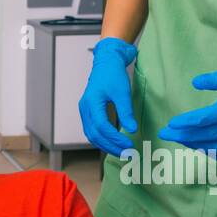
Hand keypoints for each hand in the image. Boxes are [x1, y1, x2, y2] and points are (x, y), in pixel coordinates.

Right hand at [78, 37, 138, 155]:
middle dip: (110, 146)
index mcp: (91, 103)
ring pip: (91, 135)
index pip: (101, 127)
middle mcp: (84, 108)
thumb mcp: (122, 92)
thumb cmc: (113, 74)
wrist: (106, 63)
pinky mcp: (88, 112)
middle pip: (94, 134)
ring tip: (121, 151)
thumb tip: (132, 130)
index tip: (129, 144)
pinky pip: (92, 130)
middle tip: (127, 153)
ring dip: (105, 145)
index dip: (115, 138)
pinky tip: (113, 143)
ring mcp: (84, 110)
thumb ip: (126, 112)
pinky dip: (102, 139)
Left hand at [158, 70, 216, 162]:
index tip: (172, 123)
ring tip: (179, 139)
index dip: (187, 122)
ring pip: (215, 148)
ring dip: (194, 144)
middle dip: (183, 135)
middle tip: (166, 133)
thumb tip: (194, 82)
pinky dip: (211, 153)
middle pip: (206, 135)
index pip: (206, 118)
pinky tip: (199, 147)